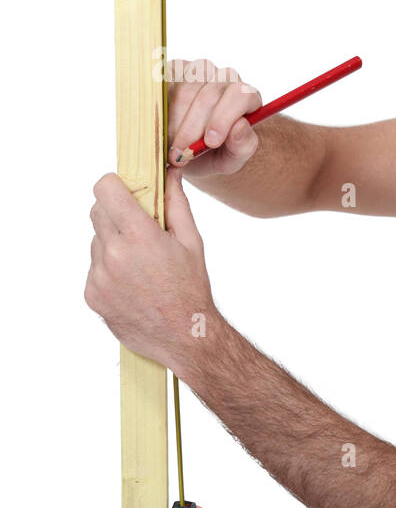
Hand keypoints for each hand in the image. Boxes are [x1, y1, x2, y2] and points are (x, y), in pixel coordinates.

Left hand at [85, 166, 217, 377]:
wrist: (184, 336)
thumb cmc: (192, 288)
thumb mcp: (192, 241)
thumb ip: (176, 203)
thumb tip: (171, 171)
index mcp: (140, 236)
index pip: (105, 190)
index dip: (115, 185)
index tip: (126, 191)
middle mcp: (113, 254)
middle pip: (97, 211)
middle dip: (116, 212)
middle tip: (139, 227)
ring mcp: (98, 276)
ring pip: (96, 240)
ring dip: (113, 242)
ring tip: (141, 264)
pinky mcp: (91, 294)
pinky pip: (94, 267)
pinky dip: (109, 267)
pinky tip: (133, 282)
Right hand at [167, 58, 261, 177]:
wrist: (194, 151)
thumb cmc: (216, 154)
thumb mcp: (232, 159)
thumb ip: (242, 146)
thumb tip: (240, 127)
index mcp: (246, 96)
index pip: (241, 96)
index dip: (224, 118)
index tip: (210, 142)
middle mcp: (225, 77)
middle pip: (208, 96)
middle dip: (191, 130)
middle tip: (180, 155)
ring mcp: (199, 70)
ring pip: (184, 90)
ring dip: (174, 122)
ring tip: (170, 145)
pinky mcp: (174, 68)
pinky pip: (164, 84)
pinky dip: (159, 109)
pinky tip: (160, 126)